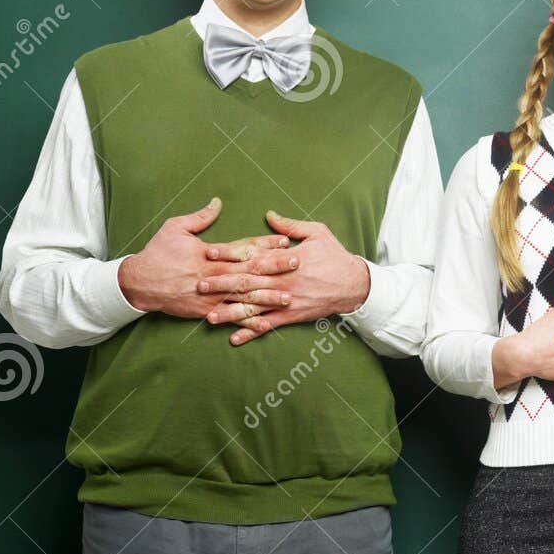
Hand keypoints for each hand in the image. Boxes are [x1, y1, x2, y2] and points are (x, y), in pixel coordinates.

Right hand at [116, 198, 273, 318]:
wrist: (138, 283)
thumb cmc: (157, 253)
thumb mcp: (175, 228)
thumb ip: (199, 217)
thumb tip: (217, 202)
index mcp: (210, 254)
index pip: (243, 247)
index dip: (265, 245)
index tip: (285, 241)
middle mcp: (213, 274)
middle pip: (248, 271)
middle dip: (273, 267)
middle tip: (296, 264)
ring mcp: (210, 294)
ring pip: (244, 297)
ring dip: (267, 297)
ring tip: (288, 297)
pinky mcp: (206, 310)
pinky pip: (230, 317)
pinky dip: (247, 321)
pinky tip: (265, 323)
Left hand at [204, 210, 369, 344]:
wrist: (355, 284)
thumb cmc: (336, 256)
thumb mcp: (317, 233)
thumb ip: (291, 226)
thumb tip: (269, 216)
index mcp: (286, 259)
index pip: (252, 256)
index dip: (230, 254)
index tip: (209, 252)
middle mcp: (283, 281)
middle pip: (247, 282)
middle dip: (222, 284)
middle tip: (199, 284)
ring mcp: (287, 300)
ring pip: (254, 307)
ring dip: (231, 312)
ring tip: (209, 316)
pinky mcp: (292, 315)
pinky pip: (268, 325)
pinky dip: (251, 332)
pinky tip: (234, 338)